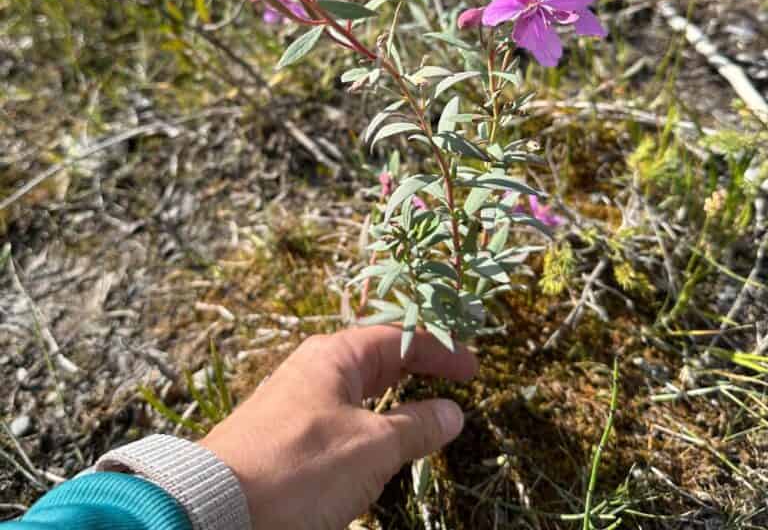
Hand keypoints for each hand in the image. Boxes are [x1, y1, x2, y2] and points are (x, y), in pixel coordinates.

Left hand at [201, 326, 476, 529]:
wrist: (217, 507)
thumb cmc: (301, 467)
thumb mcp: (371, 446)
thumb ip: (416, 427)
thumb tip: (453, 413)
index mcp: (335, 355)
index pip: (399, 339)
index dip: (440, 350)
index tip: (473, 369)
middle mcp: (315, 368)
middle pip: (379, 360)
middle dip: (418, 370)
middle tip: (455, 383)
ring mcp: (298, 401)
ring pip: (359, 391)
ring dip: (395, 401)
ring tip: (425, 416)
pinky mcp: (286, 434)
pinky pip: (341, 418)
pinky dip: (371, 425)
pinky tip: (380, 445)